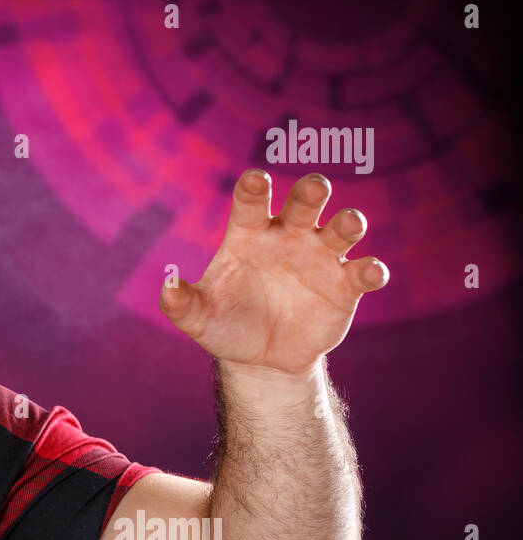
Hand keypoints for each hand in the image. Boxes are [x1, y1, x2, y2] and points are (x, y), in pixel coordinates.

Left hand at [159, 170, 388, 376]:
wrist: (262, 360)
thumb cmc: (227, 326)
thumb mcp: (200, 319)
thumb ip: (182, 303)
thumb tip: (167, 286)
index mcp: (250, 235)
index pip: (251, 204)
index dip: (254, 190)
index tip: (256, 179)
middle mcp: (288, 238)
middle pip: (304, 204)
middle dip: (311, 192)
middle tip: (316, 187)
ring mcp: (320, 258)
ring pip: (341, 230)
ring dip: (348, 223)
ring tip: (349, 225)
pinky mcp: (345, 286)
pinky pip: (363, 272)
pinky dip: (371, 270)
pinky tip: (372, 272)